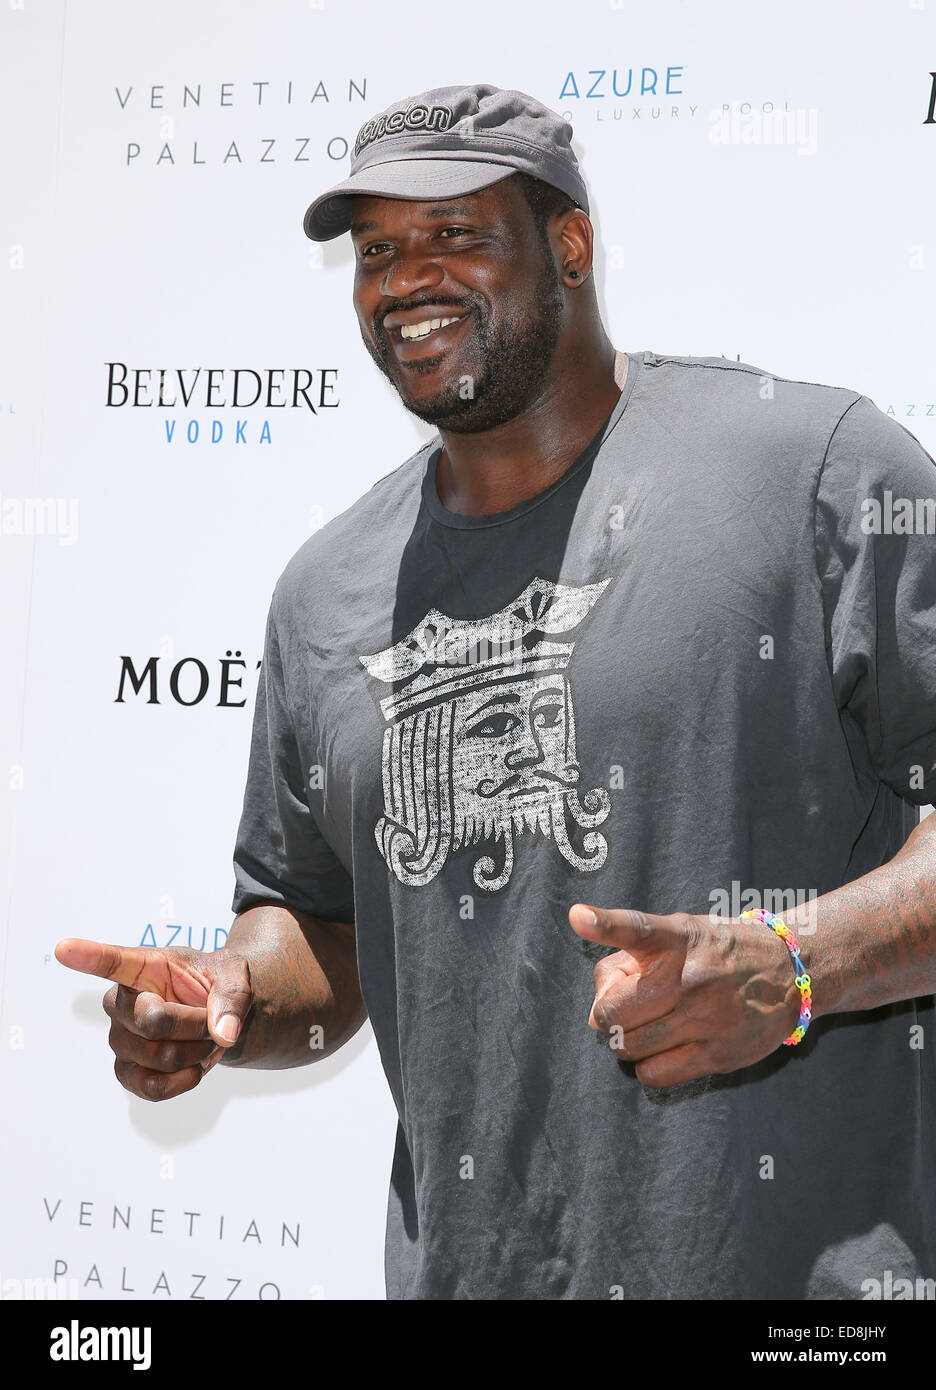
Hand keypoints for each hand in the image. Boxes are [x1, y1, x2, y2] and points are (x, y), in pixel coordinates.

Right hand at [54, 938, 252, 1101]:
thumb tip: (223, 1033)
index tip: (63, 948)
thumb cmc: (218, 985)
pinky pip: (153, 1088)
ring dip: (198, 1052)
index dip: (88, 956)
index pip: (112, 961)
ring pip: (161, 1058)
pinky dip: (186, 1080)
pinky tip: (194, 1065)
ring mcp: (120, 1040)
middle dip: (198, 1026)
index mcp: (143, 967)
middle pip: (154, 1022)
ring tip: (204, 1039)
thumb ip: (233, 997)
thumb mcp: (236, 975)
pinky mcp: (127, 1073)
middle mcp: (121, 1003)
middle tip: (213, 1020)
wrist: (221, 1018)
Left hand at [568, 904, 800, 1086]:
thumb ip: (628, 959)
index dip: (604, 923)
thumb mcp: (678, 933)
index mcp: (677, 938)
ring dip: (627, 1040)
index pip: (637, 928)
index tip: (579, 916)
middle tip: (628, 1005)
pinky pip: (654, 1074)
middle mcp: (691, 977)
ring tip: (650, 1024)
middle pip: (612, 1011)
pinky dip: (648, 1065)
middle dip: (608, 1012)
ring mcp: (707, 1018)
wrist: (790, 970)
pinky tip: (666, 1047)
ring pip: (628, 1047)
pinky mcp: (720, 1054)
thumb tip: (596, 1010)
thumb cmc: (715, 952)